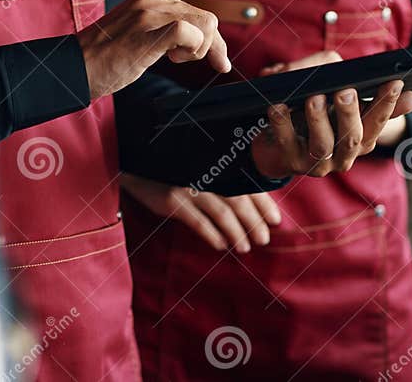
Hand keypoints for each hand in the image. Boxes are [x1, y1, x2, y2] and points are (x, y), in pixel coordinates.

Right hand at [78, 0, 230, 99]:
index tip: (218, 60)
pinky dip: (192, 50)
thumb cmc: (104, 57)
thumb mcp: (138, 33)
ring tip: (173, 59)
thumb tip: (194, 39)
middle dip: (214, 47)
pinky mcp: (149, 30)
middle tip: (208, 65)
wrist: (75, 67)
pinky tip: (172, 58)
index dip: (213, 39)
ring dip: (199, 49)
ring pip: (204, 24)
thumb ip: (163, 29)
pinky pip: (190, 33)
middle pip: (207, 18)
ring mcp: (150, 12)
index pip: (197, 12)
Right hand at [120, 174, 280, 252]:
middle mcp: (205, 172)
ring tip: (245, 248)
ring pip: (221, 212)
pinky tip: (221, 246)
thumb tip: (252, 204)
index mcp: (216, 163)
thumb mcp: (198, 167)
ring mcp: (188, 185)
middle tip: (263, 239)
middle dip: (254, 222)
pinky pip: (197, 221)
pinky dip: (211, 234)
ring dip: (237, 233)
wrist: (134, 162)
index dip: (264, 203)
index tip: (276, 220)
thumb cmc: (172, 166)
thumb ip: (221, 179)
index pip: (248, 184)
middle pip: (239, 199)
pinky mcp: (170, 199)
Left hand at [251, 51, 411, 177]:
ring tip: (314, 98)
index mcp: (362, 139)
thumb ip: (364, 92)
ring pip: (322, 145)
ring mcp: (318, 163)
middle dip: (350, 113)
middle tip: (346, 91)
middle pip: (353, 138)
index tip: (394, 82)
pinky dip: (282, 123)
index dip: (388, 104)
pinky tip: (278, 106)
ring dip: (318, 120)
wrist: (277, 147)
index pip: (379, 122)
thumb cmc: (314, 116)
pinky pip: (286, 142)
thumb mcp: (340, 102)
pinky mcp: (290, 161)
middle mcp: (344, 155)